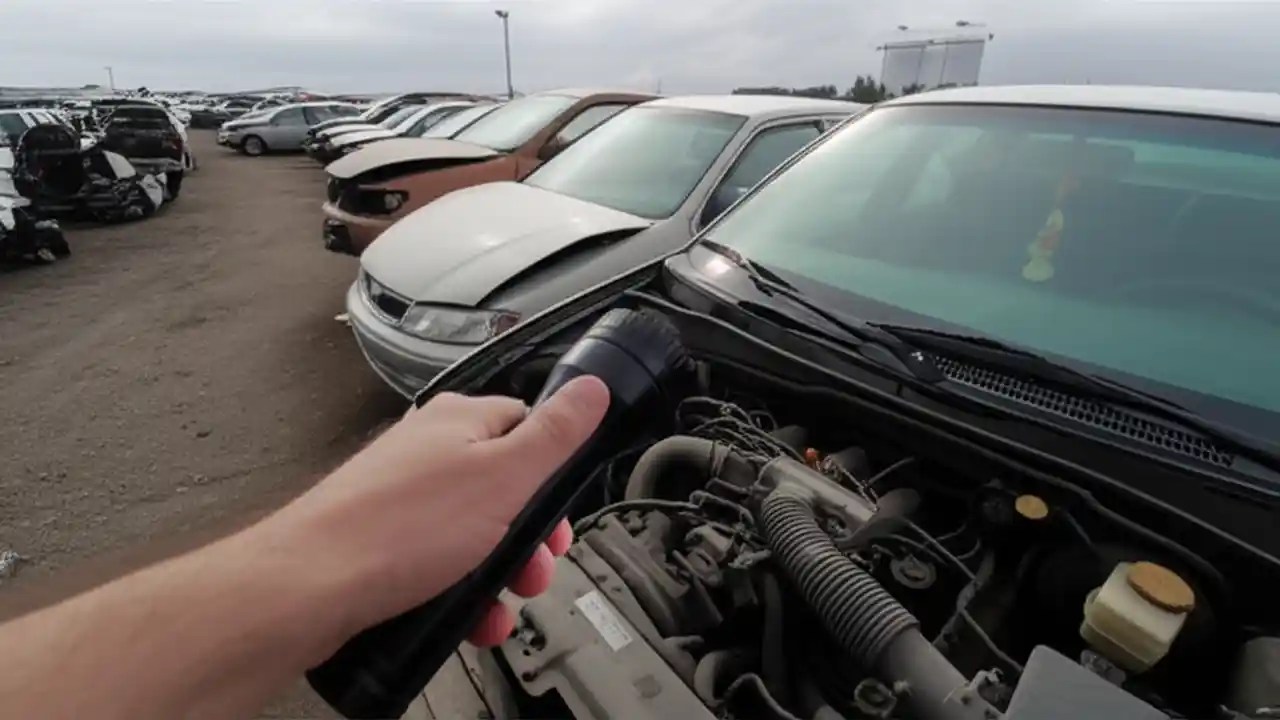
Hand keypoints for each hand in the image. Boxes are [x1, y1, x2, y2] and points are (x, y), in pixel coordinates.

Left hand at [278, 375, 609, 651]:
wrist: (310, 585)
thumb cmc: (398, 528)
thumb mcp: (504, 477)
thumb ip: (554, 434)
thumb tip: (591, 388)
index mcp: (461, 421)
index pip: (529, 426)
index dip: (553, 476)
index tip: (559, 515)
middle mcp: (429, 450)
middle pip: (505, 487)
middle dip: (527, 538)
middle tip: (532, 570)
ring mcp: (404, 495)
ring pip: (474, 531)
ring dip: (497, 573)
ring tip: (498, 603)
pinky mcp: (385, 538)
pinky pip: (438, 560)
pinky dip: (459, 590)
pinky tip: (465, 615)